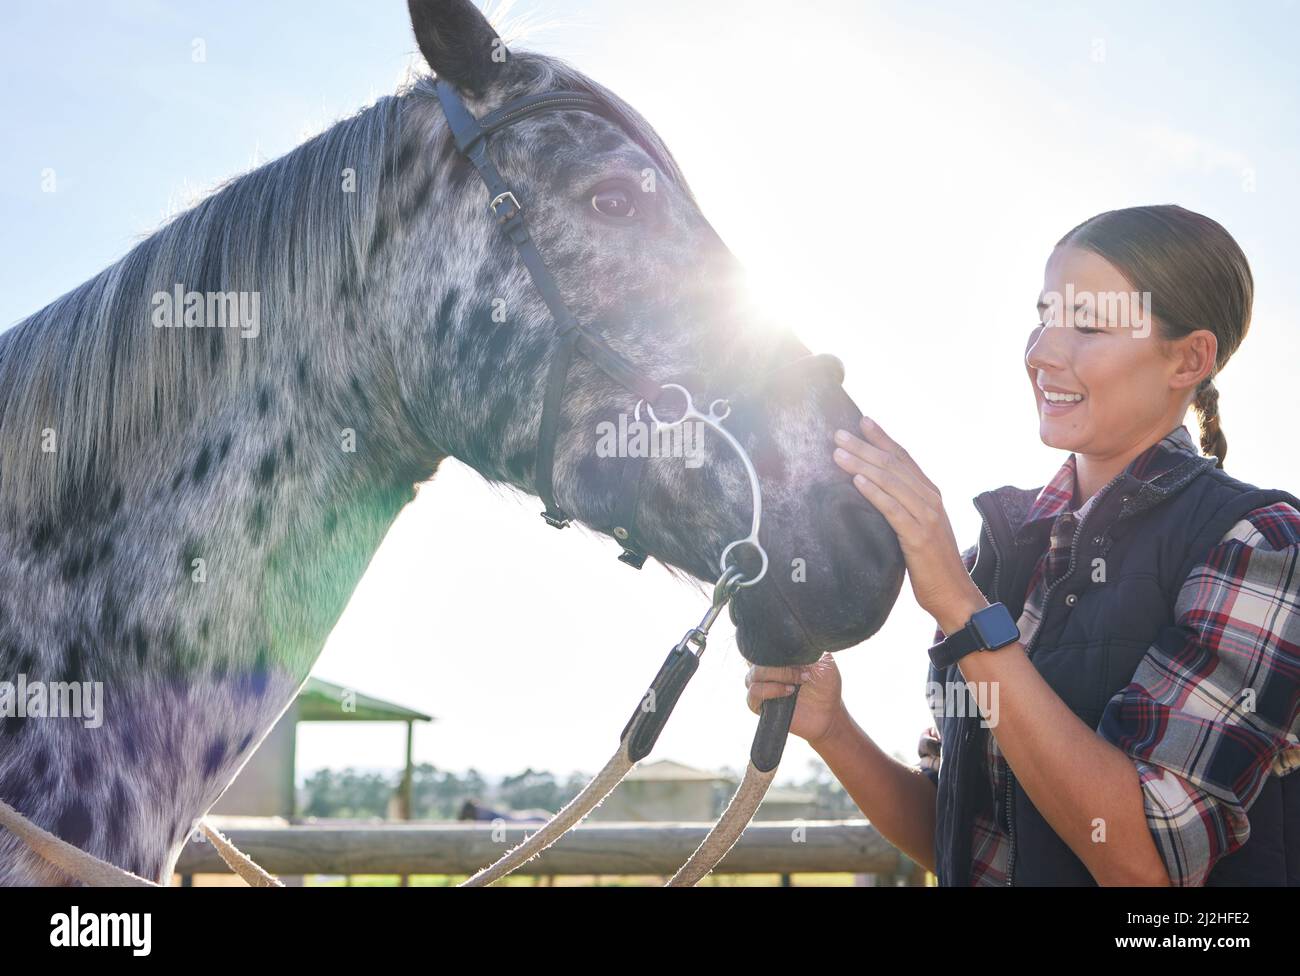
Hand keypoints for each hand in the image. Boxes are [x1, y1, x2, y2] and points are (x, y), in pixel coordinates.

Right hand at [745, 653, 843, 744]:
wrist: (829, 712)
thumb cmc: (825, 684)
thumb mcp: (822, 660)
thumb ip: (806, 647)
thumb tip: (791, 639)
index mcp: (776, 656)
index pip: (760, 645)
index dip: (771, 645)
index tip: (792, 650)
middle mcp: (765, 670)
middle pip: (754, 659)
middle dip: (779, 665)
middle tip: (801, 672)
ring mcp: (761, 687)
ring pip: (752, 676)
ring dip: (776, 677)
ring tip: (797, 683)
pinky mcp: (759, 705)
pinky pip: (753, 694)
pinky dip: (770, 691)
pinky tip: (788, 692)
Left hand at [832, 415, 984, 632]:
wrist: (953, 594)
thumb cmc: (931, 563)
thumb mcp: (917, 528)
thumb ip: (903, 507)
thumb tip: (872, 492)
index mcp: (930, 494)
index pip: (903, 458)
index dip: (882, 438)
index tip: (861, 421)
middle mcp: (931, 499)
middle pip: (893, 465)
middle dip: (864, 447)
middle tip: (837, 434)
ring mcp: (927, 517)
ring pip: (891, 482)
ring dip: (862, 465)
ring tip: (838, 453)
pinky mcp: (919, 537)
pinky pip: (893, 510)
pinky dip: (874, 493)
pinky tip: (857, 482)